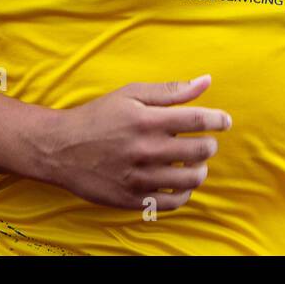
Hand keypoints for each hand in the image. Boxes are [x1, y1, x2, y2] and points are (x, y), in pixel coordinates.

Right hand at [31, 74, 230, 210]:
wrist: (60, 149)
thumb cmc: (98, 116)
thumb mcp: (131, 94)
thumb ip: (171, 90)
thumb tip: (206, 81)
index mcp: (146, 120)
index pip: (198, 120)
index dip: (219, 120)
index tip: (225, 121)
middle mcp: (145, 150)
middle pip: (200, 150)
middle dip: (210, 144)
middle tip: (205, 142)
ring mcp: (139, 177)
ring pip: (191, 178)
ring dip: (200, 169)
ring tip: (193, 162)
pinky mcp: (132, 199)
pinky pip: (173, 202)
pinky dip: (184, 192)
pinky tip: (180, 181)